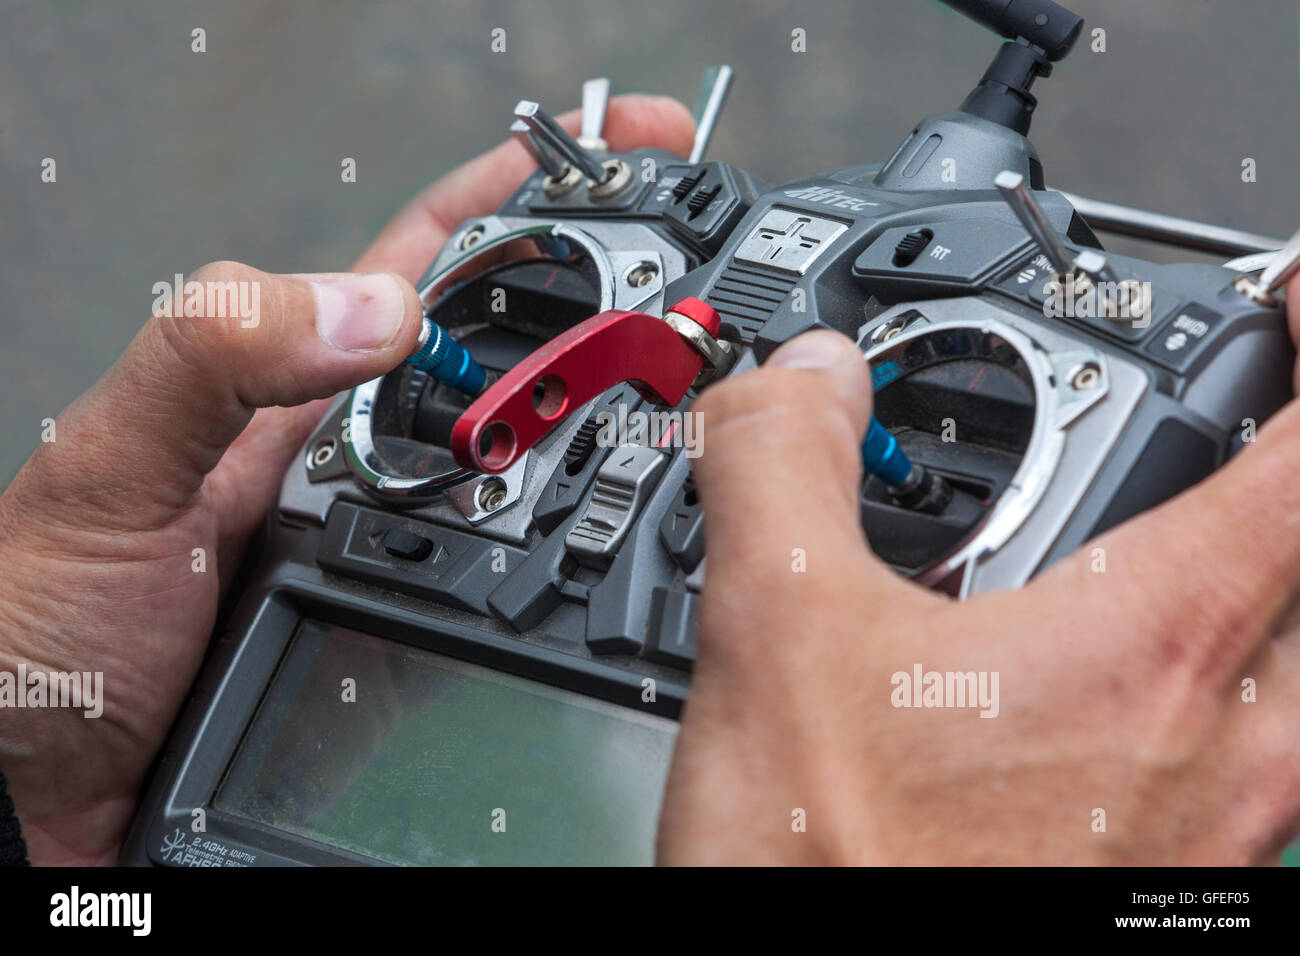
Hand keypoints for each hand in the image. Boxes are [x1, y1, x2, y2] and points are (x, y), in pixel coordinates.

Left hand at [0, 95, 694, 864]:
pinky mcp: (385, 625)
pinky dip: (552, 552)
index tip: (602, 151)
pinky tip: (594, 551)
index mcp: (277, 391)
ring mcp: (367, 540)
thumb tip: (372, 309)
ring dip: (585, 426)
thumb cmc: (34, 630)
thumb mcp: (112, 470)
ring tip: (664, 400)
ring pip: (507, 461)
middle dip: (584, 299)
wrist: (23, 790)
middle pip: (486, 354)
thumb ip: (217, 365)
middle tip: (674, 279)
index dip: (508, 199)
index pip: (414, 266)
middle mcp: (337, 456)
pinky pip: (494, 570)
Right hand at [657, 276, 1299, 864]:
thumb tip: (792, 385)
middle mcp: (1231, 741)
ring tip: (1157, 528)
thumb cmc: (834, 878)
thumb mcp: (772, 634)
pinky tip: (1102, 675)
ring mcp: (1227, 824)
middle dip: (1284, 469)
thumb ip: (784, 467)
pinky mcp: (1185, 875)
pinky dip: (1216, 665)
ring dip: (1261, 572)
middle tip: (1231, 414)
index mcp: (1154, 648)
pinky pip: (1256, 740)